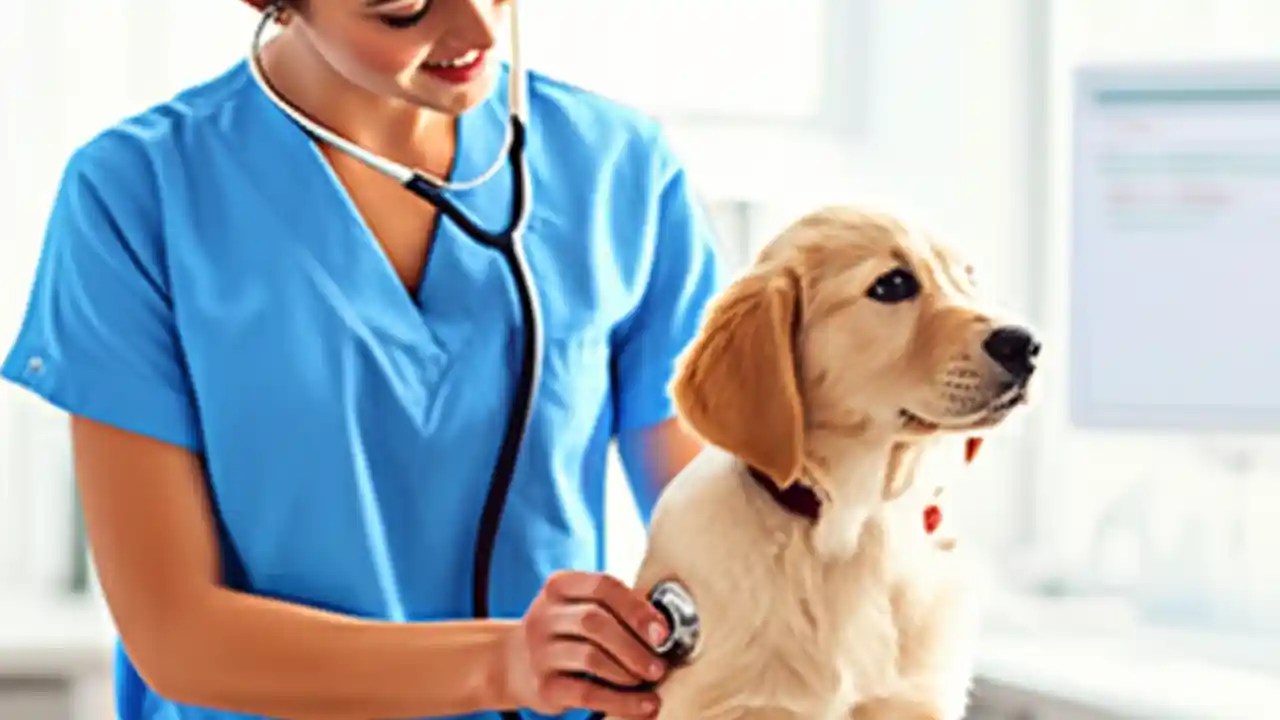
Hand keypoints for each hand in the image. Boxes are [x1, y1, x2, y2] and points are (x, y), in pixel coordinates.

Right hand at [496, 571, 669, 718]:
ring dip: (629, 671)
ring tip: (651, 681)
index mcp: (560, 586)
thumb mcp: (580, 606)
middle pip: (594, 621)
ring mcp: (539, 651)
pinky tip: (645, 706)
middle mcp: (544, 615)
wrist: (513, 664)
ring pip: (591, 657)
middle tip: (660, 664)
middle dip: (634, 644)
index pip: (602, 586)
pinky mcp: (543, 687)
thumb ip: (618, 606)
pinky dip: (622, 702)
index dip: (637, 608)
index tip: (663, 631)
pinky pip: (587, 694)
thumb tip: (666, 622)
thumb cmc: (565, 631)